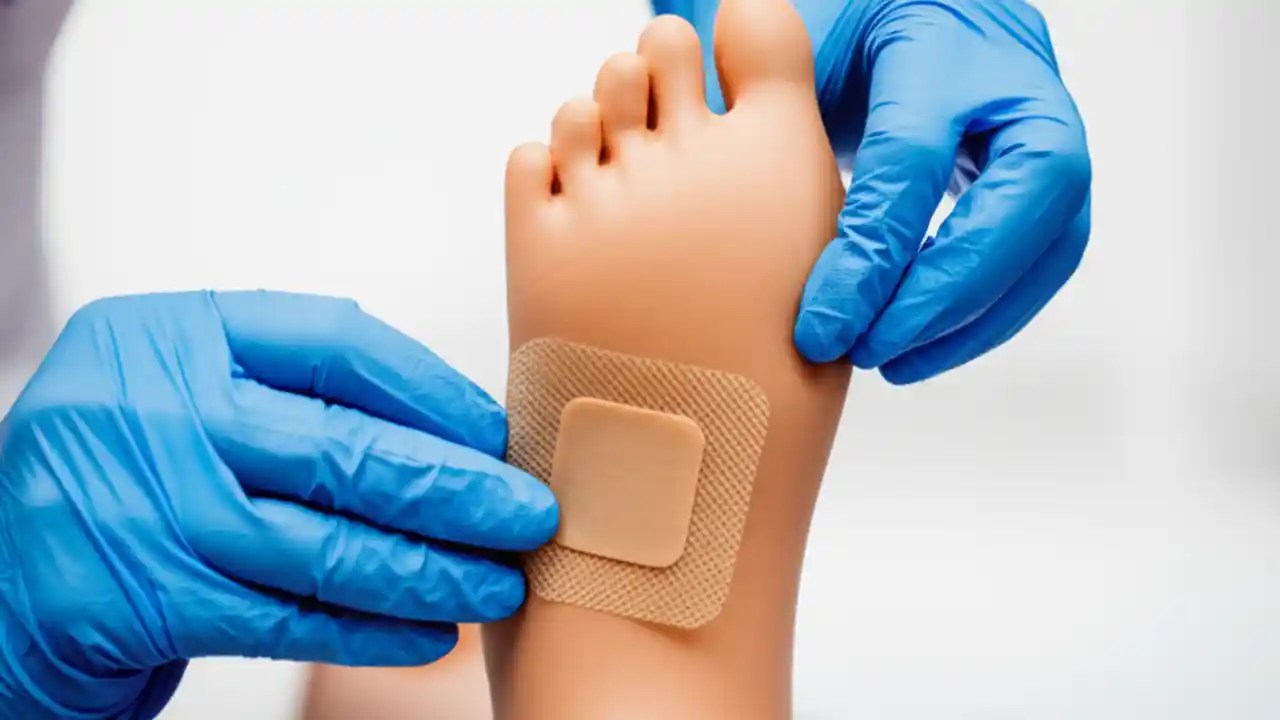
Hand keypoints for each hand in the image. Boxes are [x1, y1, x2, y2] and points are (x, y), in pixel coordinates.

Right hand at [0, 291, 557, 718]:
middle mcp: (153, 405)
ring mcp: (141, 503)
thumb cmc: (123, 477)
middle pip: (343, 447)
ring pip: (325, 543)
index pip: (336, 342)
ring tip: (498, 583)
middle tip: (529, 514)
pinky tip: (426, 632)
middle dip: (455, 488)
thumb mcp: (185, 401)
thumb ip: (287, 400)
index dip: (432, 390)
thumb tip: (452, 435)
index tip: (494, 431)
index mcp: (173, 333)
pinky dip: (366, 627)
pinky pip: (285, 617)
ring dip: (428, 570)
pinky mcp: (135, 598)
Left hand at [663, 0, 1091, 382]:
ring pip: (1055, 235)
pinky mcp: (1050, 176)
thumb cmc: (828, 37)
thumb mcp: (789, 54)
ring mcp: (1046, 123)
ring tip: (889, 361)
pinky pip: (1046, 258)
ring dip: (974, 318)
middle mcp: (1012, 76)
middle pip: (1026, 193)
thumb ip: (764, 113)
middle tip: (869, 351)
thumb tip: (708, 210)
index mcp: (937, 36)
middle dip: (948, 291)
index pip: (916, 154)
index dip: (872, 252)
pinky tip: (917, 349)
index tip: (819, 326)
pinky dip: (988, 316)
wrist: (890, 17)